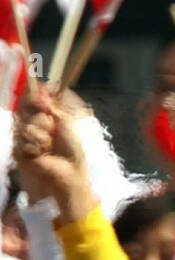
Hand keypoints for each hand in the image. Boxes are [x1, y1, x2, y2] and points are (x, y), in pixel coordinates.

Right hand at [14, 87, 96, 224]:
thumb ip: (52, 105)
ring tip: (49, 147)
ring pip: (25, 127)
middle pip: (24, 110)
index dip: (32, 96)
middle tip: (52, 131)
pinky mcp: (19, 151)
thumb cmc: (71, 148)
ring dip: (41, 137)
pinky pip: (23, 142)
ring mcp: (23, 137)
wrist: (69, 170)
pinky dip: (36, 148)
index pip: (29, 99)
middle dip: (41, 120)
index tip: (42, 100)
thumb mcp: (66, 122)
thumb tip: (42, 89)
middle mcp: (29, 124)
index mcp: (40, 116)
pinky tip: (42, 155)